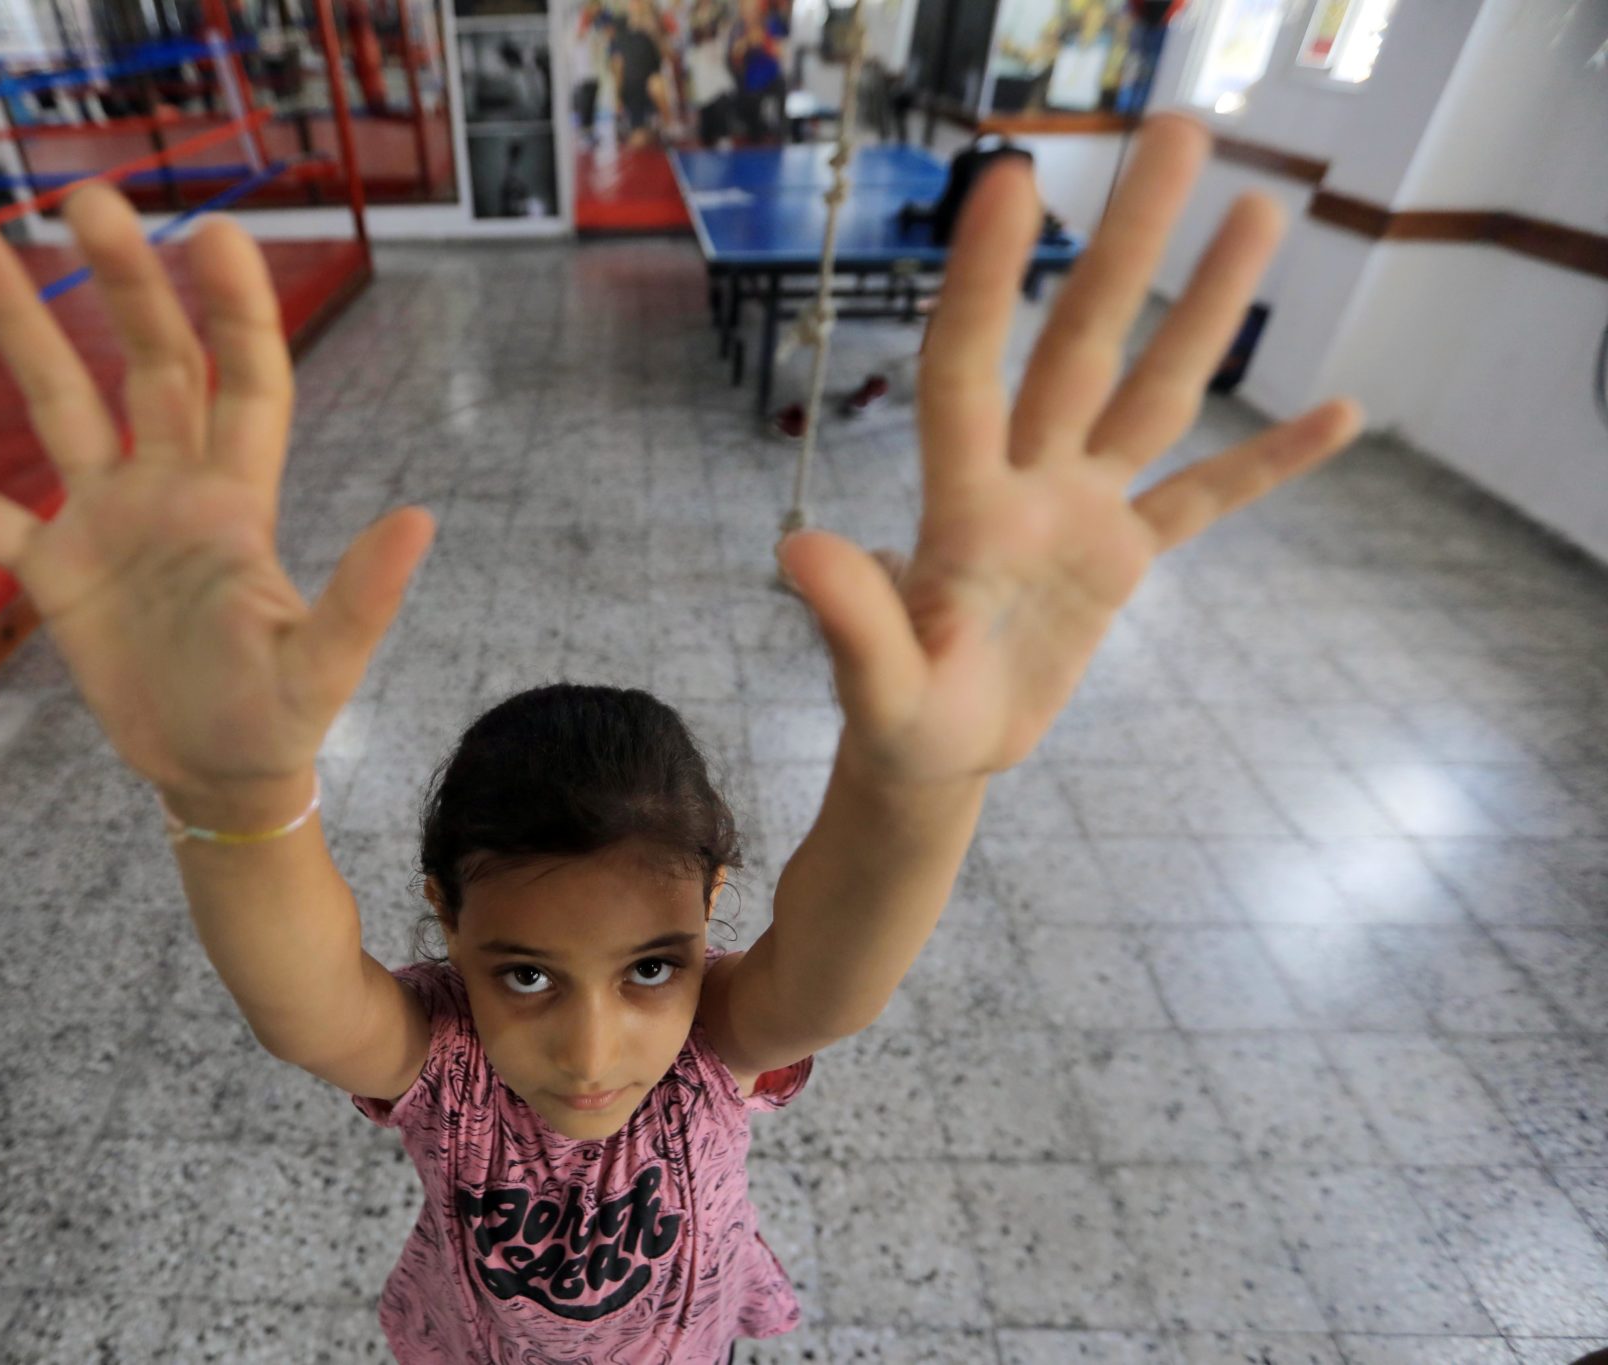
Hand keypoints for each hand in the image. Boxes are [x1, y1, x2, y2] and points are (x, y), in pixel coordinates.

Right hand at [0, 183, 434, 805]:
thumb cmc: (277, 719)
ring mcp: (107, 520)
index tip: (211, 232)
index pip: (245, 378)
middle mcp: (171, 486)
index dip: (235, 308)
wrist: (216, 776)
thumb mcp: (321, 665)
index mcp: (238, 498)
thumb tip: (421, 521)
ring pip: (56, 399)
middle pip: (147, 358)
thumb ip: (361, 597)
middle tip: (83, 197)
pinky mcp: (53, 571)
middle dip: (122, 280)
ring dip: (13, 319)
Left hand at [777, 113, 1363, 784]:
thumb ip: (850, 622)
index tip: (1009, 181)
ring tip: (1264, 210)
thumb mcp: (875, 689)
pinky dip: (1269, 463)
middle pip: (1083, 344)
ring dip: (1205, 308)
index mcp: (961, 504)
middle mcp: (1024, 482)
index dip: (984, 282)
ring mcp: (1078, 513)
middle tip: (1178, 132)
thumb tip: (798, 544)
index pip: (968, 370)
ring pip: (1152, 392)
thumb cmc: (898, 726)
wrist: (936, 755)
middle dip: (1129, 241)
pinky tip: (1338, 413)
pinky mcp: (1121, 557)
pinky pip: (1206, 497)